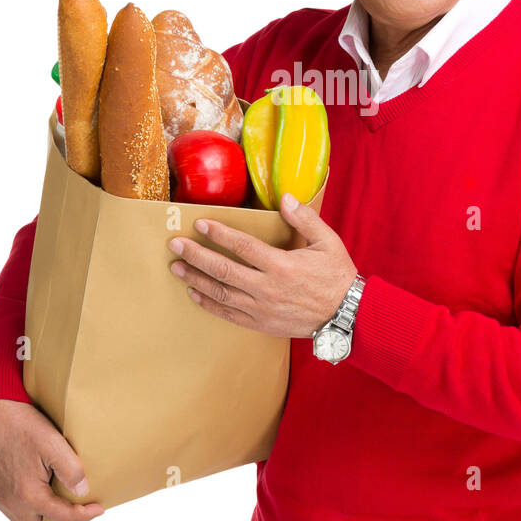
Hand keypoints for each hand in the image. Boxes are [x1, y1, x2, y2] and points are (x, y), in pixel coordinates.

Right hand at [0, 400, 104, 520]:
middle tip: (75, 513)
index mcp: (27, 495)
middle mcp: (10, 503)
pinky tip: (42, 489)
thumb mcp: (54, 444)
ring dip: (44, 518)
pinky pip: (14, 511)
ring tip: (61, 499)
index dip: (84, 516)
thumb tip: (83, 493)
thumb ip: (71, 471)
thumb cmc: (23, 425)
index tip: (98, 508)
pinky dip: (31, 508)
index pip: (61, 518)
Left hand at [168, 192, 357, 337]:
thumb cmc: (336, 276)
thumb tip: (286, 198)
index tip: (200, 225)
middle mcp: (267, 288)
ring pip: (221, 293)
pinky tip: (195, 294)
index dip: (219, 234)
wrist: (346, 315)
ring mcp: (262, 308)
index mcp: (282, 265)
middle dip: (196, 256)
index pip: (243, 246)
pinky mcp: (261, 323)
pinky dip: (209, 304)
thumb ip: (305, 219)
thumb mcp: (327, 242)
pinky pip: (229, 313)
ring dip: (196, 279)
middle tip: (175, 245)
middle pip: (223, 270)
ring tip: (177, 268)